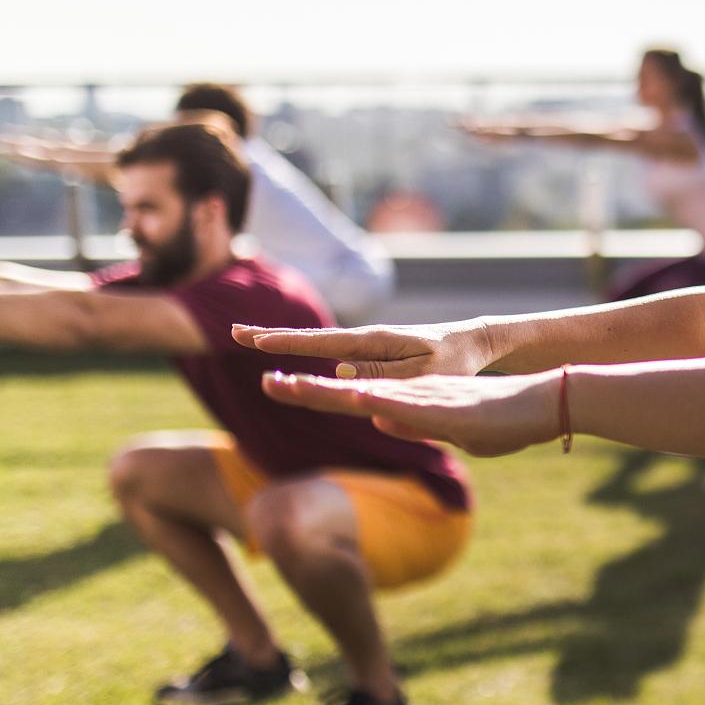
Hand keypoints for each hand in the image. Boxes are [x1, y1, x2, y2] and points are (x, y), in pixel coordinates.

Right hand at [234, 319, 495, 376]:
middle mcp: (366, 339)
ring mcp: (367, 343)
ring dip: (282, 339)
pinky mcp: (372, 350)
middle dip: (272, 335)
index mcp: (375, 342)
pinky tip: (290, 349)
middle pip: (310, 338)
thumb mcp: (422, 372)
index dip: (287, 342)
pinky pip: (332, 349)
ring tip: (247, 336)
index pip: (322, 343)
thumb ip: (383, 372)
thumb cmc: (452, 361)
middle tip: (231, 331)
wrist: (472, 343)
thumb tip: (339, 371)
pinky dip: (305, 346)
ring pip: (317, 343)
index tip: (254, 339)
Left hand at [261, 370, 560, 456]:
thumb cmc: (499, 421)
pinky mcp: (448, 409)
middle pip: (348, 392)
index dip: (313, 395)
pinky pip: (409, 407)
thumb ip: (409, 423)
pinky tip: (357, 399)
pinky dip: (381, 402)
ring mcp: (427, 400)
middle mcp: (411, 395)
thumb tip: (376, 419)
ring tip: (290, 386)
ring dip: (328, 393)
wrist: (541, 406)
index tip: (277, 388)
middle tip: (264, 383)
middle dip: (304, 390)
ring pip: (369, 395)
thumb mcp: (444, 428)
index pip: (350, 399)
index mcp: (407, 404)